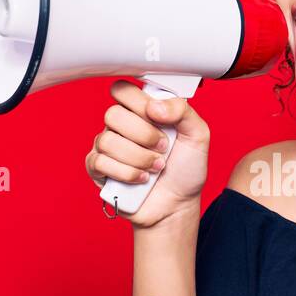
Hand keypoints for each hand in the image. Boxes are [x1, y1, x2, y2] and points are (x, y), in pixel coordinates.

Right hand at [86, 79, 209, 227]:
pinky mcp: (98, 170)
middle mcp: (121, 126)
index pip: (123, 90)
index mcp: (141, 111)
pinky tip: (142, 179)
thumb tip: (154, 106)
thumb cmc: (185, 169)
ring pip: (107, 141)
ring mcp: (107, 147)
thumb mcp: (197, 135)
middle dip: (144, 135)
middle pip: (113, 114)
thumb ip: (182, 110)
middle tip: (163, 147)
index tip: (159, 117)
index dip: (139, 102)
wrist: (178, 204)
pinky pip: (100, 162)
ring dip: (139, 158)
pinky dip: (127, 173)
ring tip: (156, 167)